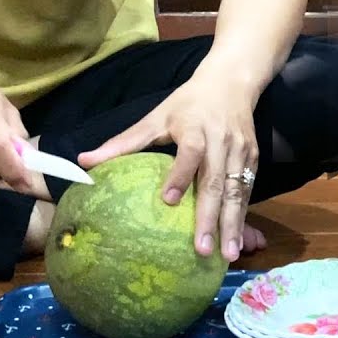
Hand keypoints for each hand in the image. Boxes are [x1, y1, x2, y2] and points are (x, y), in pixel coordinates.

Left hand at [78, 74, 257, 261]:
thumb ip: (123, 142)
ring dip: (233, 225)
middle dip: (211, 218)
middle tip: (203, 250)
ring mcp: (241, 151)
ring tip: (227, 254)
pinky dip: (242, 218)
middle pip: (216, 181)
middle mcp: (221, 140)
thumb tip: (84, 162)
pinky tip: (237, 242)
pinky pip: (247, 192)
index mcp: (195, 127)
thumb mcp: (155, 117)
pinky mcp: (253, 159)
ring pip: (237, 192)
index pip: (190, 152)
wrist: (231, 83)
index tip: (167, 201)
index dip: (180, 175)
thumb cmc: (187, 104)